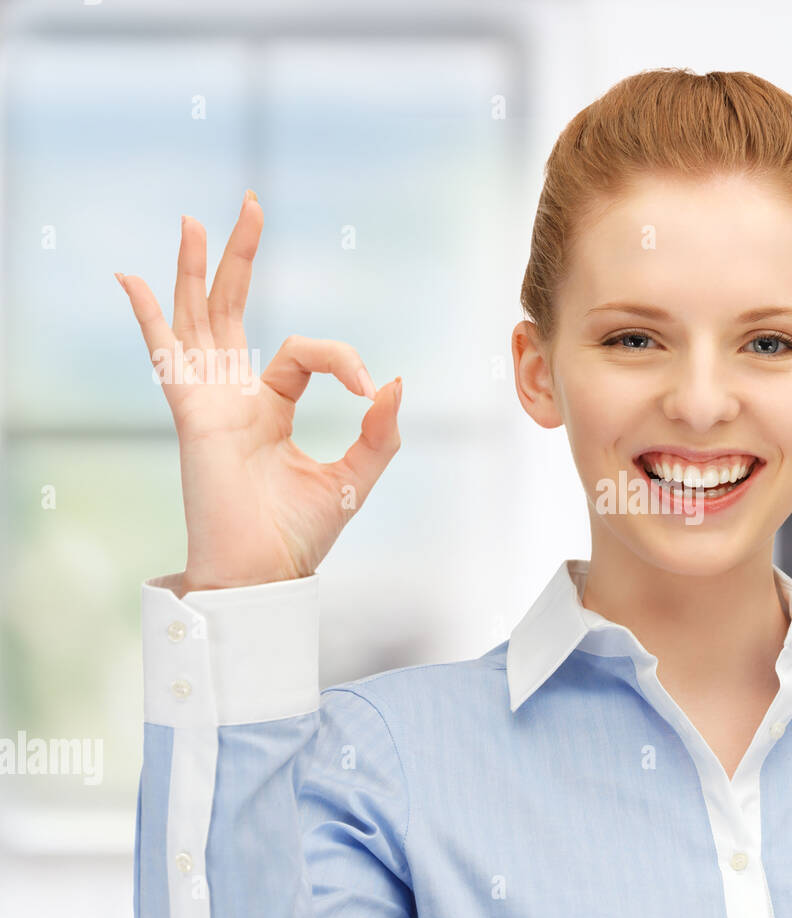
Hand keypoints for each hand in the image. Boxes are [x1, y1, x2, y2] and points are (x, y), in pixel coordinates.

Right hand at [116, 191, 401, 594]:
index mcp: (270, 408)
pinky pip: (168, 357)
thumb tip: (394, 382)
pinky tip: (130, 276)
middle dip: (241, 258)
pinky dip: (150, 317)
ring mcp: (209, 402)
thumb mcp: (355, 476)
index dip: (342, 359)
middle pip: (232, 310)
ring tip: (195, 219)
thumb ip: (379, 432)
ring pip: (198, 320)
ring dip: (197, 269)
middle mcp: (234, 397)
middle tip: (251, 204)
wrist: (265, 574)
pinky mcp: (194, 415)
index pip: (302, 352)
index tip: (371, 390)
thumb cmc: (301, 534)